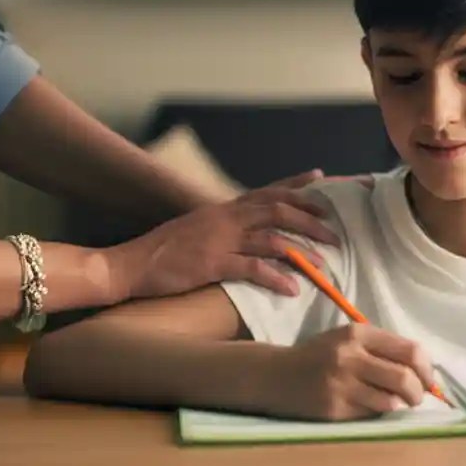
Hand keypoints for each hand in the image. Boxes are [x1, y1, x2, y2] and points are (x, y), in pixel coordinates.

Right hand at [103, 169, 350, 300]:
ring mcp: (220, 240)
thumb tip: (251, 229)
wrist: (131, 264)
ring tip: (322, 265)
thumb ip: (226, 225)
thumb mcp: (199, 228)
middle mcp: (226, 218)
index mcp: (225, 208)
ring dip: (301, 251)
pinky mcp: (212, 263)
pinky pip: (253, 268)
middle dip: (310, 220)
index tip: (321, 176)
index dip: (297, 184)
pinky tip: (292, 289)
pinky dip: (277, 278)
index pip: (268, 189)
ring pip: (272, 238)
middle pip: (279, 210)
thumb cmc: (165, 250)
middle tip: (334, 235)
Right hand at [266, 324, 436, 420]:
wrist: (275, 375)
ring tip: (394, 403)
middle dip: (419, 392)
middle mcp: (350, 356)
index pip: (410, 351)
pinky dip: (377, 412)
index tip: (427, 379)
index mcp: (358, 333)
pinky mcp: (333, 409)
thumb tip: (423, 371)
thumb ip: (382, 349)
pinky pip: (370, 414)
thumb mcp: (348, 339)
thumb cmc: (319, 356)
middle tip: (417, 398)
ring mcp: (341, 384)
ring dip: (399, 405)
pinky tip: (368, 406)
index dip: (426, 369)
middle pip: (405, 378)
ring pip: (391, 401)